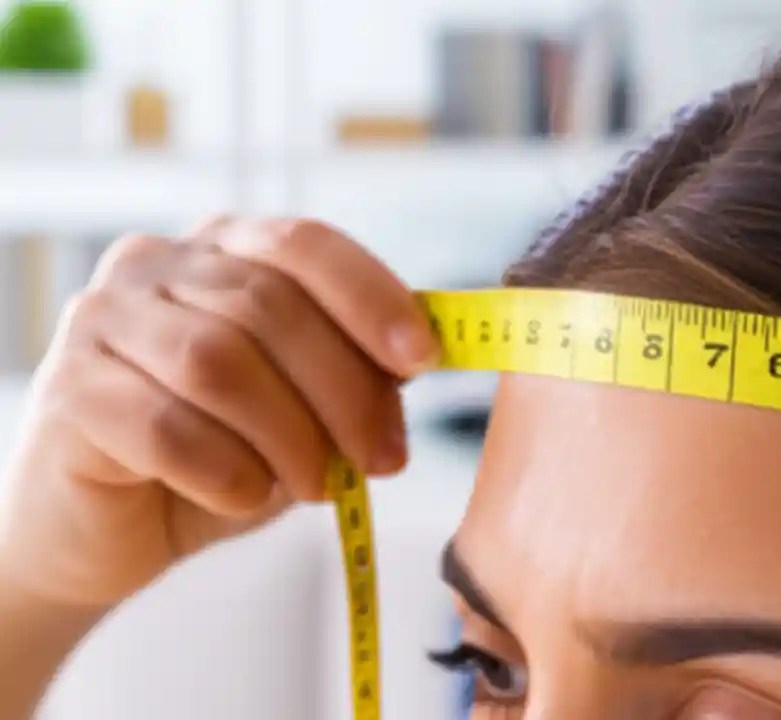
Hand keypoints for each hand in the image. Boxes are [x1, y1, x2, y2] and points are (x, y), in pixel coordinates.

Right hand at [0, 217, 436, 607]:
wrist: (106, 528)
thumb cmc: (217, 454)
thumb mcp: (303, 409)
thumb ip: (353, 374)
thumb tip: (418, 359)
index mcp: (225, 249)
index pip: (305, 245)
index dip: (371, 296)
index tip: (423, 358)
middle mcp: (156, 264)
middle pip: (270, 307)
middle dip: (346, 390)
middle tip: (384, 458)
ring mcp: (101, 321)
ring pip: (219, 364)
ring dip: (289, 436)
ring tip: (314, 486)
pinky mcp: (67, 391)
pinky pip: (165, 428)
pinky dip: (226, 471)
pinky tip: (246, 496)